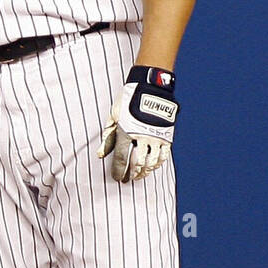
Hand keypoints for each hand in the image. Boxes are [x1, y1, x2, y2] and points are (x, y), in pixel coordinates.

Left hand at [98, 66, 177, 182]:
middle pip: (137, 164)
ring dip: (145, 172)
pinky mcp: (166, 135)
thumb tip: (101, 154)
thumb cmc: (128, 101)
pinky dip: (157, 164)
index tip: (117, 178)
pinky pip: (163, 155)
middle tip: (128, 179)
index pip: (121, 160)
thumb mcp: (113, 117)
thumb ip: (108, 137)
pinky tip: (152, 167)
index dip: (119, 171)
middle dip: (132, 174)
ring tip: (140, 176)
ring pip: (151, 162)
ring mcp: (155, 137)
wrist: (150, 88)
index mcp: (126, 133)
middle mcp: (141, 137)